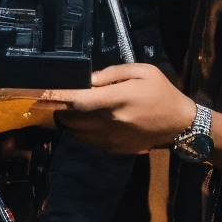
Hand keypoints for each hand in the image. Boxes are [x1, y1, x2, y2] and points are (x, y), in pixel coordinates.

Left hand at [39, 62, 196, 153]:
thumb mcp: (142, 71)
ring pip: (73, 131)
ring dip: (69, 120)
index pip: (77, 100)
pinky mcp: (111, 149)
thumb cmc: (161, 93)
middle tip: (61, 98)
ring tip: (76, 109)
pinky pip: (85, 140)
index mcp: (116, 100)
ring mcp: (109, 139)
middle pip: (68, 118)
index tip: (42, 92)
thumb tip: (87, 80)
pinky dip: (81, 130)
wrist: (179, 124)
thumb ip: (111, 73)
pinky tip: (90, 121)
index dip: (56, 97)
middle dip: (60, 108)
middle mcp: (108, 122)